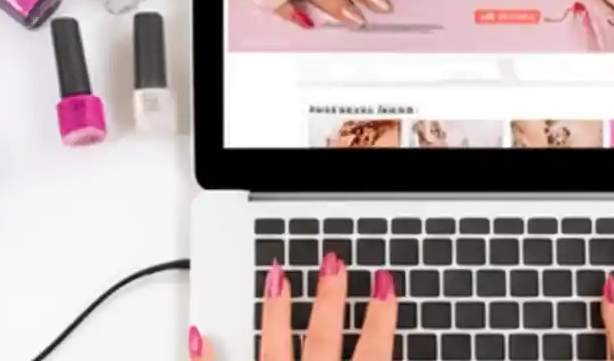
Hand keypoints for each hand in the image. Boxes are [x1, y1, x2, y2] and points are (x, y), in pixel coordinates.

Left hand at [189, 254, 396, 360]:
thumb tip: (413, 357)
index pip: (373, 353)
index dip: (381, 316)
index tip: (384, 283)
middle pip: (322, 338)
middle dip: (328, 297)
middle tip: (332, 262)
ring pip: (274, 348)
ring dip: (274, 310)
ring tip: (277, 275)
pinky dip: (206, 357)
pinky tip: (200, 334)